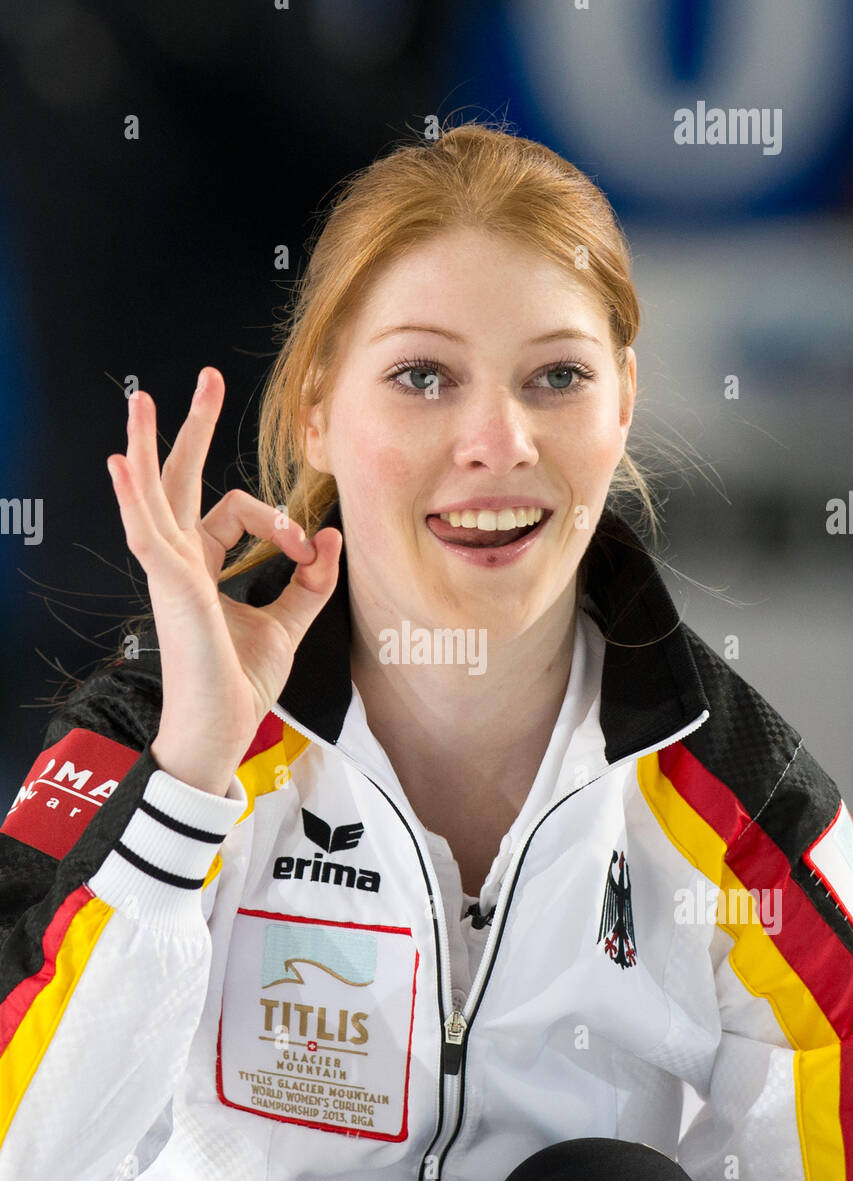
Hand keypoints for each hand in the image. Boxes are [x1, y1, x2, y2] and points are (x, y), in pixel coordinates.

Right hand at [107, 367, 341, 794]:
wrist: (221, 729)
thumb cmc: (239, 684)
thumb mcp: (288, 625)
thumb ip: (308, 583)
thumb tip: (331, 538)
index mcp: (202, 568)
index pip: (236, 514)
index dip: (280, 524)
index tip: (309, 552)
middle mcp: (180, 563)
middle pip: (178, 481)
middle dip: (192, 429)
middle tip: (206, 380)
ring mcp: (169, 573)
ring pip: (152, 494)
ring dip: (147, 444)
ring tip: (142, 399)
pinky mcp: (169, 587)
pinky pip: (147, 532)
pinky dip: (133, 496)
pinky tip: (121, 464)